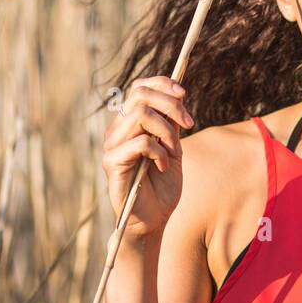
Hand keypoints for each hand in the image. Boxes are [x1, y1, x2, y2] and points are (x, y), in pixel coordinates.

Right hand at [101, 76, 194, 239]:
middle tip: (188, 124)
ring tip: (174, 151)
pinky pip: (141, 142)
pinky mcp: (112, 161)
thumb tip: (177, 96)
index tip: (184, 94)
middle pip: (140, 94)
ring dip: (167, 131)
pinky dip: (160, 152)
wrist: (153, 219)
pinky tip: (163, 167)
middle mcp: (118, 130)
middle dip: (171, 104)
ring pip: (141, 114)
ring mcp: (113, 144)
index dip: (162, 84)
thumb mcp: (173, 149)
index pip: (140, 88)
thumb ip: (171, 124)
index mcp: (131, 123)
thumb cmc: (162, 186)